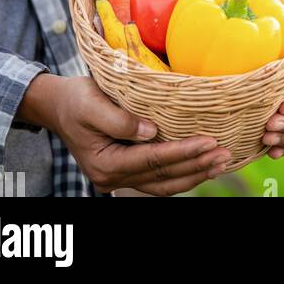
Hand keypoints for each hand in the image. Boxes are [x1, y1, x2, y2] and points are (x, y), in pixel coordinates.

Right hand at [18, 74, 230, 194]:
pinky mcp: (128, 171)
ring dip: (195, 174)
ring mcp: (120, 178)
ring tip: (222, 162)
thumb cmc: (74, 99)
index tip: (210, 141)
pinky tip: (204, 165)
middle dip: (197, 166)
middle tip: (225, 154)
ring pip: (165, 184)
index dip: (183, 152)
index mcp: (105, 163)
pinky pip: (160, 179)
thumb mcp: (90, 103)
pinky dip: (184, 174)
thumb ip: (119, 119)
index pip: (152, 160)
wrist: (57, 106)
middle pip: (163, 177)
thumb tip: (151, 131)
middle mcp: (112, 177)